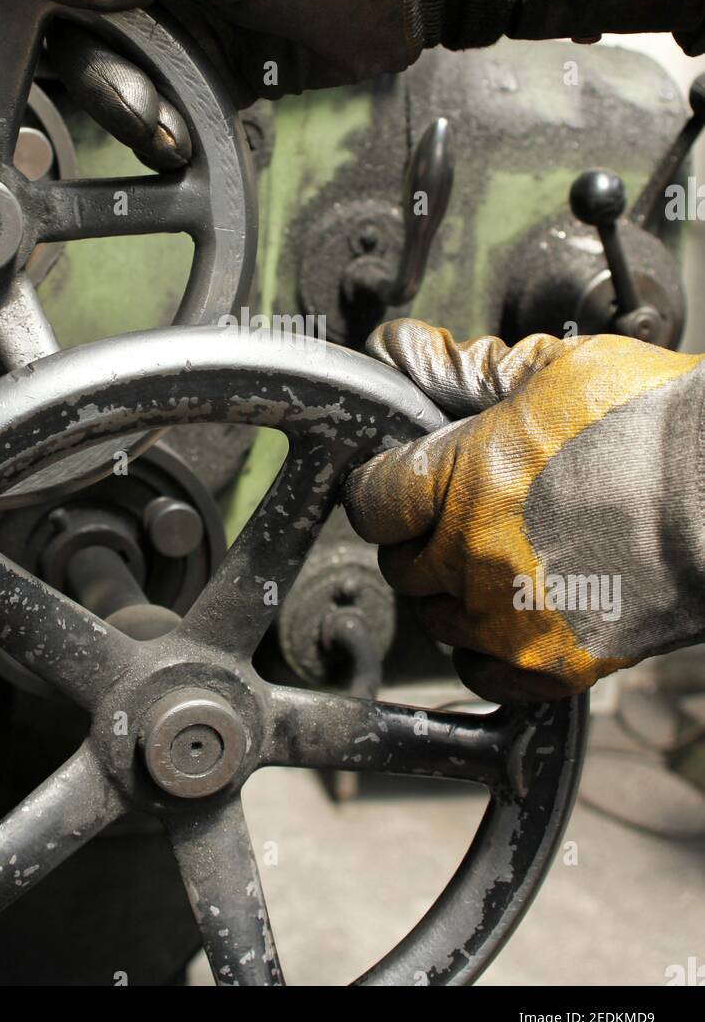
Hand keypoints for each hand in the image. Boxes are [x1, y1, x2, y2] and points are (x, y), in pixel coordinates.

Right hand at [0, 0, 410, 163]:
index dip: (4, 1)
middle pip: (73, 36)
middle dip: (93, 80)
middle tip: (131, 105)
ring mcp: (177, 30)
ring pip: (116, 82)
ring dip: (132, 114)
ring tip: (171, 132)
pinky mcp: (208, 76)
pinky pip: (164, 111)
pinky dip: (167, 132)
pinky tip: (186, 142)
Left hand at [344, 320, 704, 702]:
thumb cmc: (650, 422)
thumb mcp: (553, 369)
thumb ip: (465, 367)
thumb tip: (400, 347)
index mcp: (459, 479)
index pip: (370, 500)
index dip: (385, 487)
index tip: (404, 484)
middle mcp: (470, 556)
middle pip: (400, 562)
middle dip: (421, 537)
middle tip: (463, 514)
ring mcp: (508, 617)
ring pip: (434, 619)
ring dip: (452, 591)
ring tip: (500, 559)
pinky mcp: (551, 664)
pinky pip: (480, 674)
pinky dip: (487, 650)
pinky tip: (513, 614)